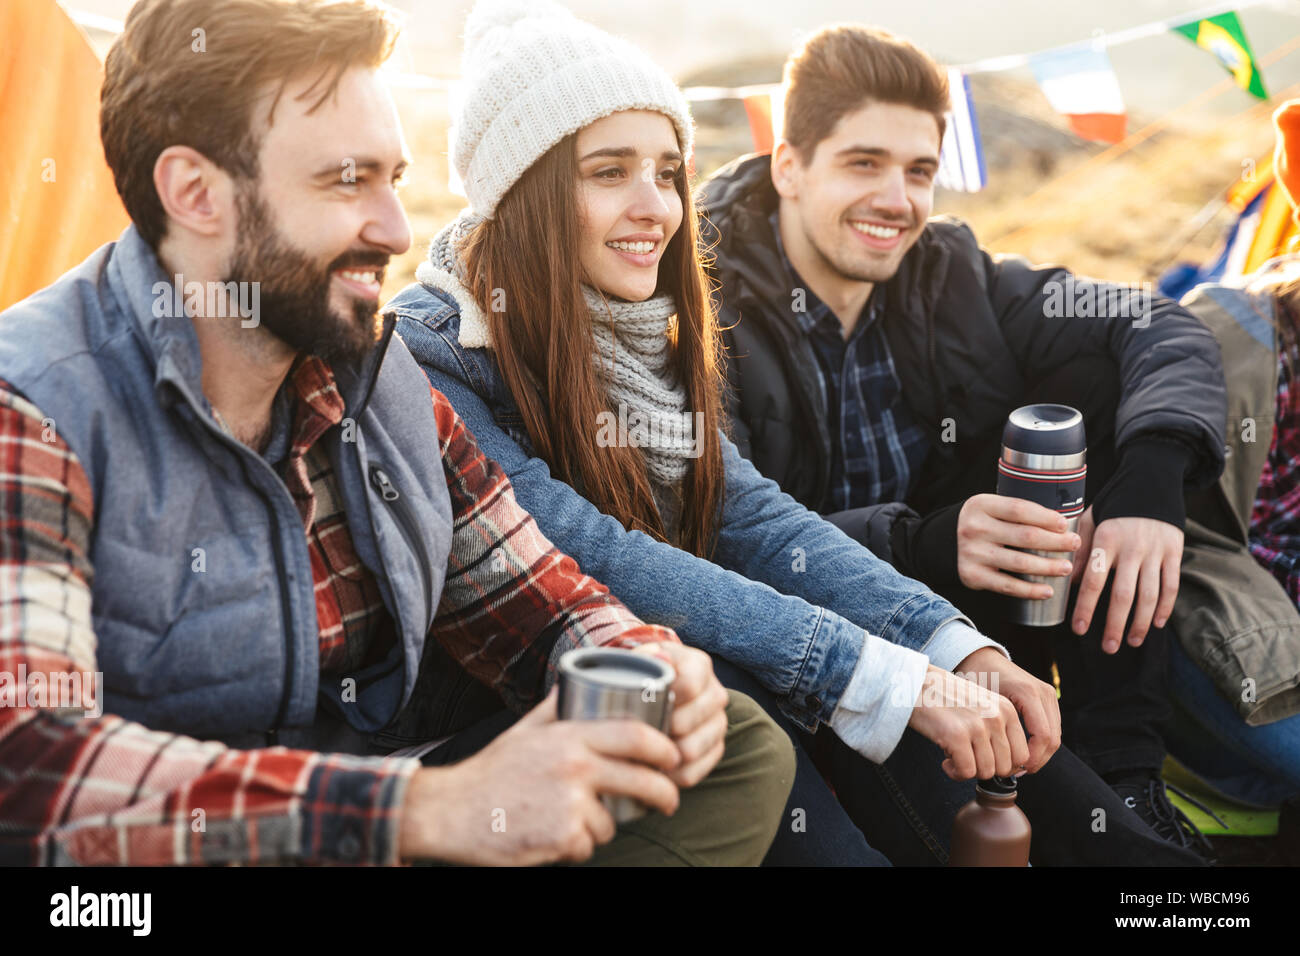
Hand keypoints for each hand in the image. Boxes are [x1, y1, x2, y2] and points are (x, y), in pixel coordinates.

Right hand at [398, 688, 680, 864]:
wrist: (449, 811)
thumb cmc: (491, 771)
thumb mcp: (525, 730)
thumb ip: (556, 708)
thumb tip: (576, 682)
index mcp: (569, 737)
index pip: (635, 736)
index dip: (663, 747)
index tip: (672, 757)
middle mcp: (574, 767)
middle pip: (643, 780)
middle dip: (665, 794)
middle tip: (668, 801)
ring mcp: (569, 804)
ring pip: (613, 821)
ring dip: (604, 826)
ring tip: (574, 820)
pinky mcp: (561, 838)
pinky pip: (589, 845)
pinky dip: (577, 846)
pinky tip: (554, 836)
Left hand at [633, 643, 728, 786]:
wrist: (651, 688)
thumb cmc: (642, 673)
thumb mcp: (641, 659)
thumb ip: (646, 656)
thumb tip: (661, 657)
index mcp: (699, 666)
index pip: (689, 686)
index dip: (664, 699)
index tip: (643, 703)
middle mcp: (715, 694)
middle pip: (689, 722)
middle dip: (661, 730)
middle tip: (637, 732)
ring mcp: (718, 723)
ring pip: (691, 750)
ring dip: (663, 756)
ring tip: (642, 751)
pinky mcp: (715, 750)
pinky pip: (693, 773)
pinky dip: (670, 775)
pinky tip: (652, 768)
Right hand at [906, 662, 1029, 780]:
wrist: (914, 683)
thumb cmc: (944, 697)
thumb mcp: (982, 705)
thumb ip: (998, 728)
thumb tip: (1011, 767)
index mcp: (1007, 709)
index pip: (1022, 755)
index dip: (1003, 766)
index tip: (985, 761)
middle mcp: (997, 716)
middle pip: (1006, 768)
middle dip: (985, 769)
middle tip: (967, 759)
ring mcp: (977, 726)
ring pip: (986, 772)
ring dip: (969, 772)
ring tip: (955, 758)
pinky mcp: (957, 735)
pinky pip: (967, 772)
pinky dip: (956, 773)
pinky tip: (946, 761)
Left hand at [952, 647, 1060, 772]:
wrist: (982, 659)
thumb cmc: (976, 678)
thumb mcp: (981, 701)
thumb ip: (991, 725)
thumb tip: (998, 757)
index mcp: (1028, 692)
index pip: (1043, 736)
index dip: (1033, 758)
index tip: (1017, 770)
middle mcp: (1043, 692)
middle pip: (1053, 738)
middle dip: (1038, 760)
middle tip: (1018, 772)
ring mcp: (1048, 695)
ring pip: (1055, 736)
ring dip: (1040, 754)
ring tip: (1020, 766)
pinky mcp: (1048, 699)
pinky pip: (1051, 728)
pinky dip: (1041, 744)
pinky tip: (1024, 753)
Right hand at [956, 494, 1080, 597]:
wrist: (944, 544)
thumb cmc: (981, 524)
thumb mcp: (990, 508)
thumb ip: (1016, 512)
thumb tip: (1061, 524)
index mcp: (981, 505)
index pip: (1019, 509)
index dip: (1046, 517)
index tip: (1065, 524)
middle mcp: (975, 528)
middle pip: (1025, 536)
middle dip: (1055, 542)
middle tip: (1075, 544)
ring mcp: (973, 553)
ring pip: (1020, 563)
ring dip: (1048, 567)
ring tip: (1066, 567)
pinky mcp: (973, 576)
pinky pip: (1007, 586)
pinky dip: (1030, 590)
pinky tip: (1047, 591)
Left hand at [1068, 509, 1182, 651]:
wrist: (1151, 480)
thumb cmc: (1113, 505)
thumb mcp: (1090, 520)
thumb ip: (1081, 550)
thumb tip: (1071, 580)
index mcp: (1106, 540)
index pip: (1094, 580)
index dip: (1086, 607)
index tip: (1078, 628)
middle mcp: (1132, 548)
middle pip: (1124, 595)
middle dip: (1114, 624)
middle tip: (1107, 647)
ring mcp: (1156, 552)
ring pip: (1150, 595)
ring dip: (1141, 623)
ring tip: (1132, 642)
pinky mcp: (1174, 553)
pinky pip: (1172, 586)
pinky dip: (1166, 608)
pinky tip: (1157, 624)